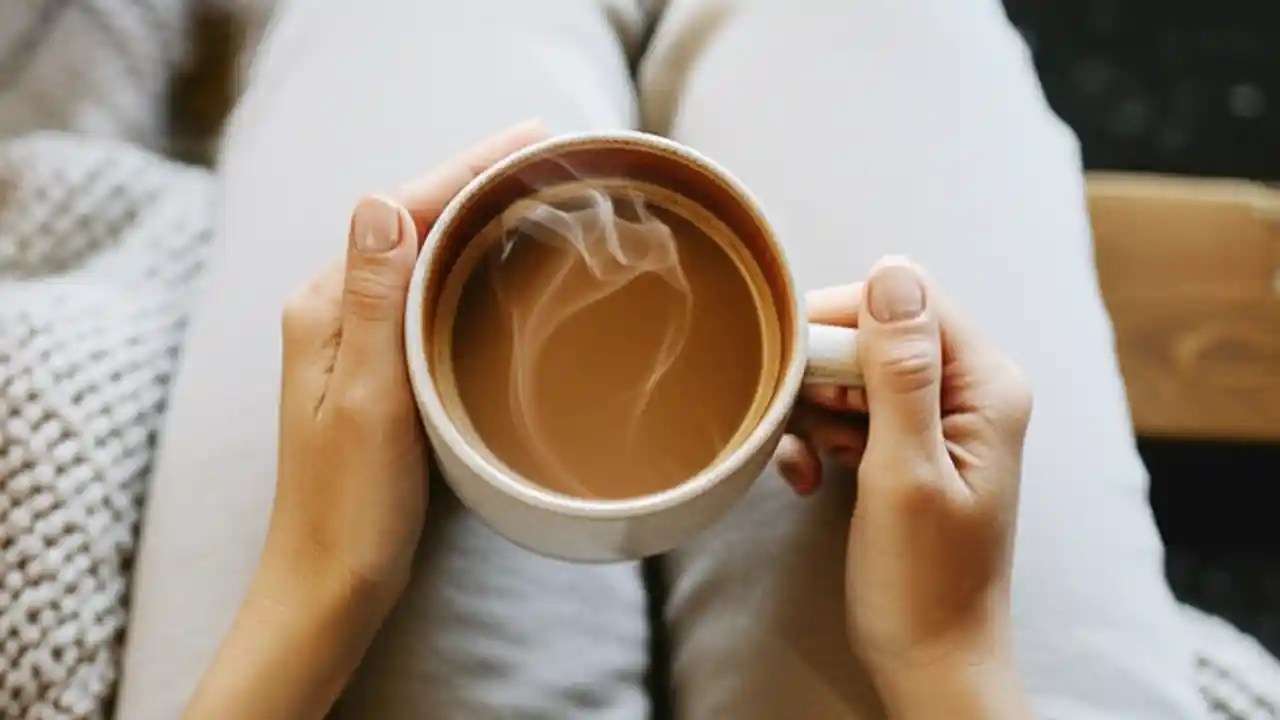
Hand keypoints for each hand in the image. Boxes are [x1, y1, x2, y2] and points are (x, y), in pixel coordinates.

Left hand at [185, 121, 547, 719]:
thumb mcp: (367, 399)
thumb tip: (379, 200)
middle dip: (473, 179)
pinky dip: (461, 261)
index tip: (531, 138)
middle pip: (408, 220)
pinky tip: (493, 263)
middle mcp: (332, 313)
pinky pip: (420, 291)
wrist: (329, 582)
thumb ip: (372, 301)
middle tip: (544, 153)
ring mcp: (350, 341)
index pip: (400, 210)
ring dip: (468, 214)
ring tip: (529, 190)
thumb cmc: (350, 505)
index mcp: (324, 309)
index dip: (466, 168)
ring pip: (416, 253)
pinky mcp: (373, 369)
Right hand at [777, 257, 1032, 716]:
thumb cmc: (925, 581)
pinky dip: (819, 440)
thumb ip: (900, 372)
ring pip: (852, 374)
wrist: (931, 659)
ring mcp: (938, 421)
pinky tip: (809, 479)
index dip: (842, 327)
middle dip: (823, 379)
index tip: (798, 375)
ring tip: (807, 467)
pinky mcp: (908, 447)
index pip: (905, 302)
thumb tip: (893, 272)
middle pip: (874, 336)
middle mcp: (969, 392)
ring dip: (814, 415)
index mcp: (986, 386)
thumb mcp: (905, 472)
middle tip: (807, 434)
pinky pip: (850, 413)